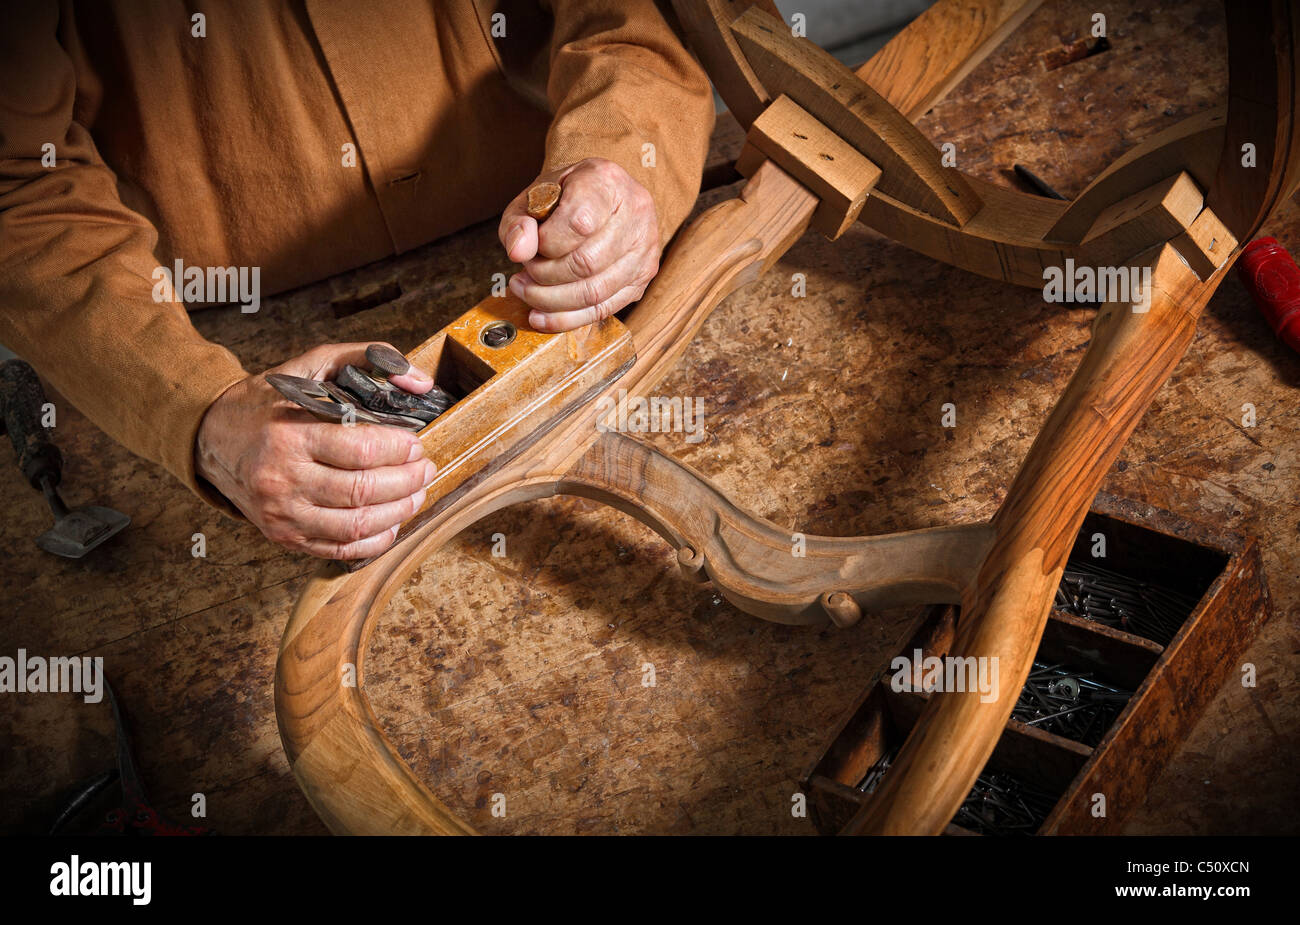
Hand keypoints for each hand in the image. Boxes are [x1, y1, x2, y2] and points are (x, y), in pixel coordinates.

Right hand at [195, 343, 436, 558]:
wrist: (210, 437)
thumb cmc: (267, 402)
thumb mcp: (311, 365)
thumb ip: (366, 359)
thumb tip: (421, 382)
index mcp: (289, 435)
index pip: (362, 449)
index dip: (400, 450)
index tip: (417, 444)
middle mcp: (282, 479)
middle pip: (363, 490)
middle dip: (408, 481)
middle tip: (425, 468)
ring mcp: (282, 514)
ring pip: (356, 525)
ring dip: (398, 512)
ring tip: (416, 494)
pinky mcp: (283, 536)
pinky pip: (339, 549)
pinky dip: (374, 541)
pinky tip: (392, 523)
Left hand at [499, 157, 660, 331]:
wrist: (600, 198)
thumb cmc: (565, 196)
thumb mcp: (533, 197)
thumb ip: (518, 221)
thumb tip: (518, 252)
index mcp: (607, 181)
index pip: (578, 222)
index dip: (546, 242)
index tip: (531, 244)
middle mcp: (636, 212)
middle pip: (586, 263)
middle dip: (544, 275)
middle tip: (523, 273)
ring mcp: (645, 248)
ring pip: (594, 292)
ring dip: (550, 300)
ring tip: (526, 290)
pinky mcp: (643, 278)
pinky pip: (603, 309)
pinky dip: (566, 319)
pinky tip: (540, 315)